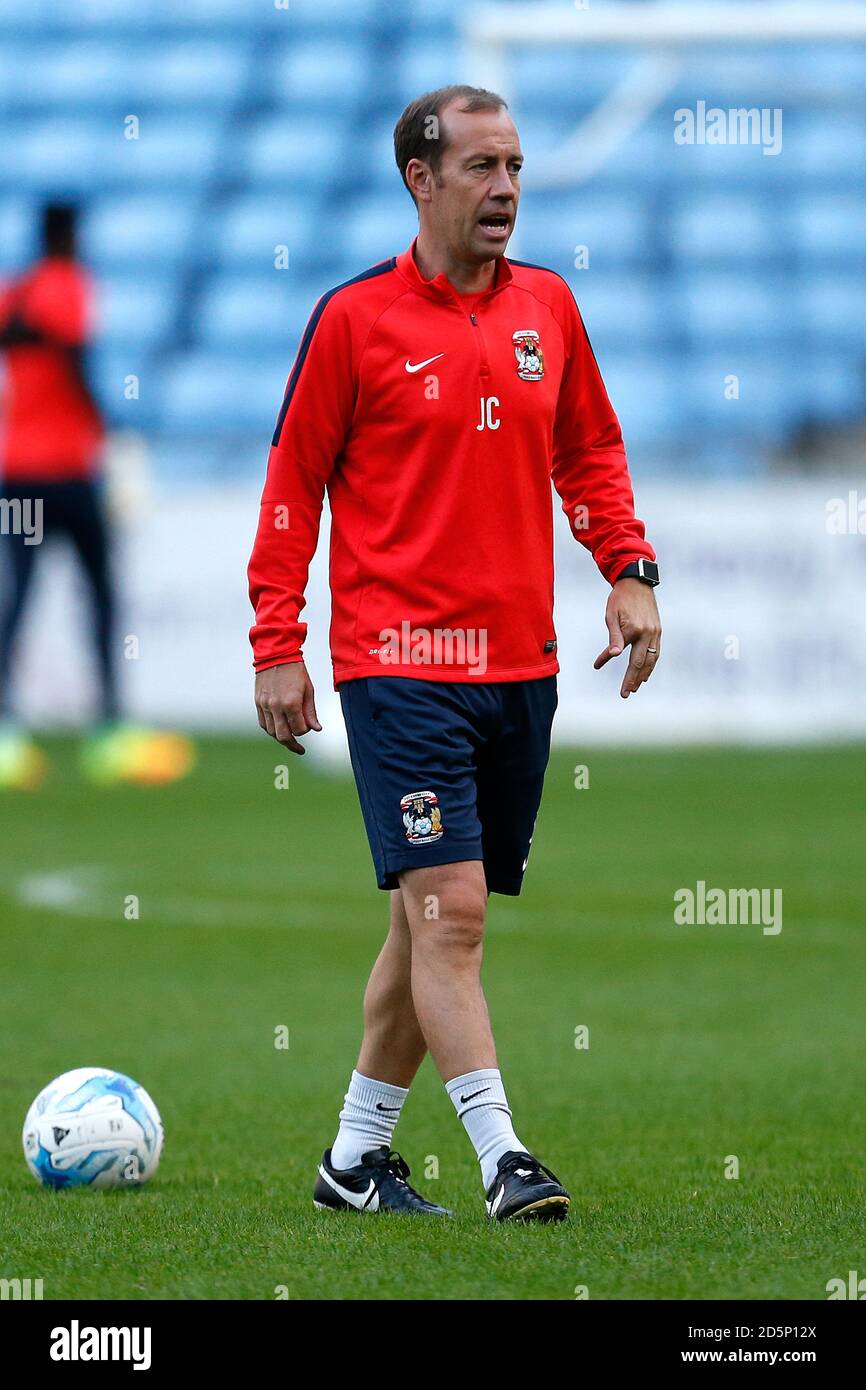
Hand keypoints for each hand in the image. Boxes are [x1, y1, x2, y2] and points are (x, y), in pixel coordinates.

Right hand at [254, 661, 321, 753]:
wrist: (276, 654)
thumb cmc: (296, 672)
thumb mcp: (308, 690)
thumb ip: (311, 712)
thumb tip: (316, 729)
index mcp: (291, 703)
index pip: (299, 729)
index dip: (305, 731)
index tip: (309, 727)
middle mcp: (276, 706)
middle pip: (283, 736)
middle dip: (292, 745)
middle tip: (300, 749)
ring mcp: (265, 705)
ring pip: (271, 732)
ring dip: (281, 738)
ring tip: (289, 739)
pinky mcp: (258, 702)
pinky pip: (263, 723)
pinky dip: (271, 729)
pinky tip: (278, 729)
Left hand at [594, 578, 661, 697]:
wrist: (637, 582)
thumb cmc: (620, 598)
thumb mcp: (612, 616)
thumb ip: (613, 637)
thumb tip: (613, 656)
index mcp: (635, 629)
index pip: (621, 652)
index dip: (607, 660)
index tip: (596, 666)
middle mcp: (648, 633)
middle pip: (640, 663)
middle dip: (633, 680)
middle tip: (625, 694)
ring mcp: (655, 633)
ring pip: (651, 660)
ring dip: (643, 675)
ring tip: (636, 687)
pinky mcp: (658, 631)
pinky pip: (655, 653)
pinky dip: (650, 665)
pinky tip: (645, 673)